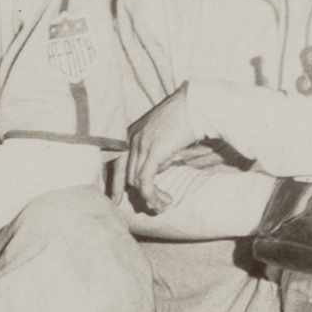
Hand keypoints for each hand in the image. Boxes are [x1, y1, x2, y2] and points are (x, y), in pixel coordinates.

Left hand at [123, 85, 212, 216]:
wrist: (196, 104)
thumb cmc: (185, 118)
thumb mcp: (163, 136)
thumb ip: (156, 150)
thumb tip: (158, 169)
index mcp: (130, 133)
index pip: (115, 162)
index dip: (114, 183)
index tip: (116, 199)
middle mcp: (130, 138)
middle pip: (125, 174)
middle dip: (137, 195)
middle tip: (154, 207)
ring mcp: (140, 144)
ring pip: (136, 181)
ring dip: (151, 197)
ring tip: (165, 205)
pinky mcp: (153, 151)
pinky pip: (146, 180)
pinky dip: (153, 195)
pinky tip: (165, 201)